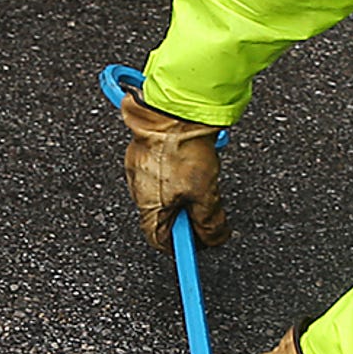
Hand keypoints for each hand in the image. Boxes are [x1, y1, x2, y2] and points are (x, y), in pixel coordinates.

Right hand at [119, 92, 229, 250]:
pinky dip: (178, 172)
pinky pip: (162, 171)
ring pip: (164, 193)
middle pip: (163, 217)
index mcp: (149, 206)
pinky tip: (193, 161)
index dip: (184, 245)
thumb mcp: (206, 193)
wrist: (173, 108)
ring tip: (203, 177)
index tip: (203, 240)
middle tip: (208, 205)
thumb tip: (214, 238)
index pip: (161, 241)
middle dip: (187, 215)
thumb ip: (210, 222)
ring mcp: (139, 168)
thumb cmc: (183, 148)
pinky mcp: (144, 150)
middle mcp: (138, 190)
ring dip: (184, 192)